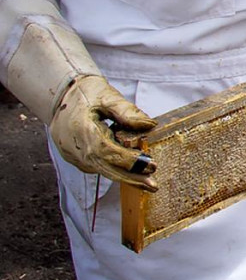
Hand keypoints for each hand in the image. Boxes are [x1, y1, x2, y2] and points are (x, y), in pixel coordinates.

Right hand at [49, 75, 158, 190]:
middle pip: (106, 168)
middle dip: (131, 178)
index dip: (128, 160)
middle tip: (153, 185)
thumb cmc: (85, 94)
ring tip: (148, 182)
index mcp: (83, 130)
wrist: (58, 98)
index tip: (150, 165)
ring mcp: (75, 156)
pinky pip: (98, 167)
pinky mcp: (77, 159)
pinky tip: (133, 172)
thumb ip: (127, 111)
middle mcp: (77, 148)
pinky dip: (115, 170)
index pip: (107, 151)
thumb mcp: (107, 96)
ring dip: (126, 177)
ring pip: (103, 170)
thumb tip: (150, 124)